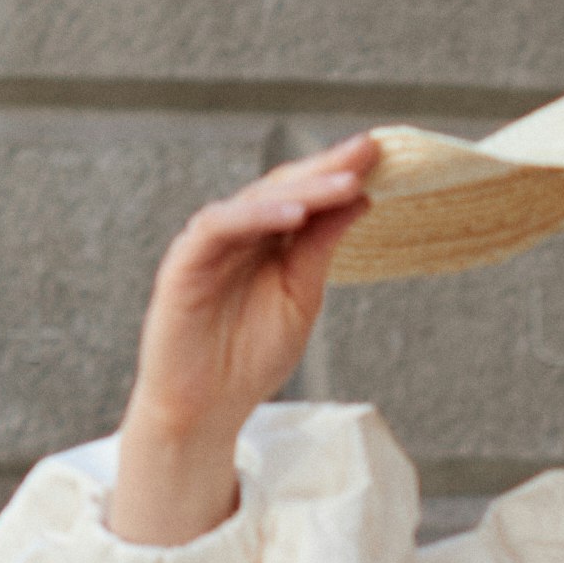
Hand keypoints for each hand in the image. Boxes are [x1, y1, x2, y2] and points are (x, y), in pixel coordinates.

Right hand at [107, 137, 381, 543]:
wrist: (204, 411)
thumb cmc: (248, 358)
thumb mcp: (300, 297)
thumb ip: (320, 248)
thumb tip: (360, 198)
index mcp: (264, 238)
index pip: (303, 194)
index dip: (338, 173)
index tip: (380, 154)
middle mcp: (235, 233)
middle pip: (282, 188)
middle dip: (326, 168)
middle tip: (369, 151)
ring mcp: (207, 246)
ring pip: (255, 201)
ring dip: (302, 189)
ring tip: (346, 183)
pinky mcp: (183, 265)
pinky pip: (218, 227)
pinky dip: (256, 217)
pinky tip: (295, 214)